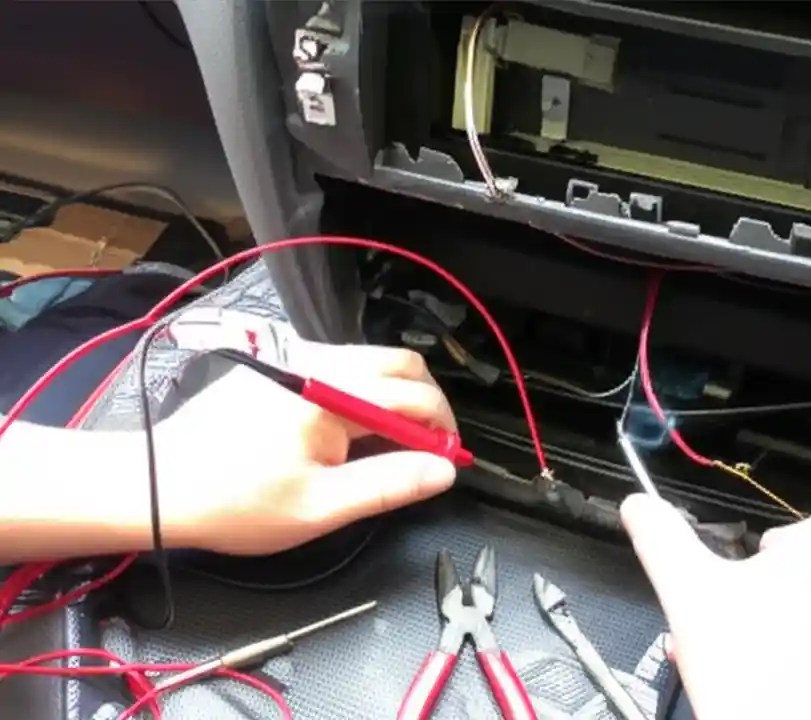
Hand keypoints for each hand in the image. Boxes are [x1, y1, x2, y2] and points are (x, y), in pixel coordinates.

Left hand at [156, 343, 457, 554]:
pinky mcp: (281, 364)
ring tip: (390, 448)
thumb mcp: (319, 508)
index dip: (442, 431)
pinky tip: (353, 434)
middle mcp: (316, 362)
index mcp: (330, 394)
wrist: (158, 485)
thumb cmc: (233, 502)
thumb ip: (389, 484)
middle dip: (428, 406)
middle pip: (403, 366)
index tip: (447, 463)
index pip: (416, 397)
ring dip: (398, 399)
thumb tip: (443, 471)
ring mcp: (296, 358)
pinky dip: (367, 394)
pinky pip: (345, 367)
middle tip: (429, 450)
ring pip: (375, 363)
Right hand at [622, 494, 810, 719]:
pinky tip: (780, 671)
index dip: (798, 529)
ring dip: (805, 614)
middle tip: (751, 604)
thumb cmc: (757, 677)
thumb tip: (640, 509)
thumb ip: (663, 538)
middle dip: (791, 578)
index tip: (768, 556)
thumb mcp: (690, 593)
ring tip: (757, 643)